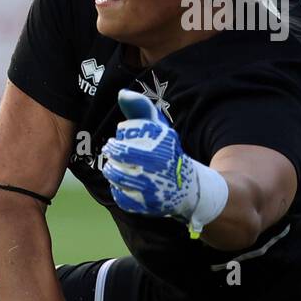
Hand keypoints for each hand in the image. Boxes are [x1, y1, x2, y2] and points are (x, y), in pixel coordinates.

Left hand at [101, 90, 196, 218]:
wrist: (189, 187)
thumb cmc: (169, 151)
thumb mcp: (159, 128)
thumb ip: (141, 109)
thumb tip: (122, 94)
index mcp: (158, 151)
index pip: (122, 149)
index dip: (113, 147)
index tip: (113, 144)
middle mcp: (156, 172)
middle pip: (117, 167)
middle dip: (111, 160)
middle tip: (112, 156)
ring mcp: (152, 191)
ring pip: (118, 182)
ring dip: (112, 174)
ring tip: (113, 168)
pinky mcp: (148, 207)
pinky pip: (122, 198)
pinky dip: (118, 191)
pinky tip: (121, 184)